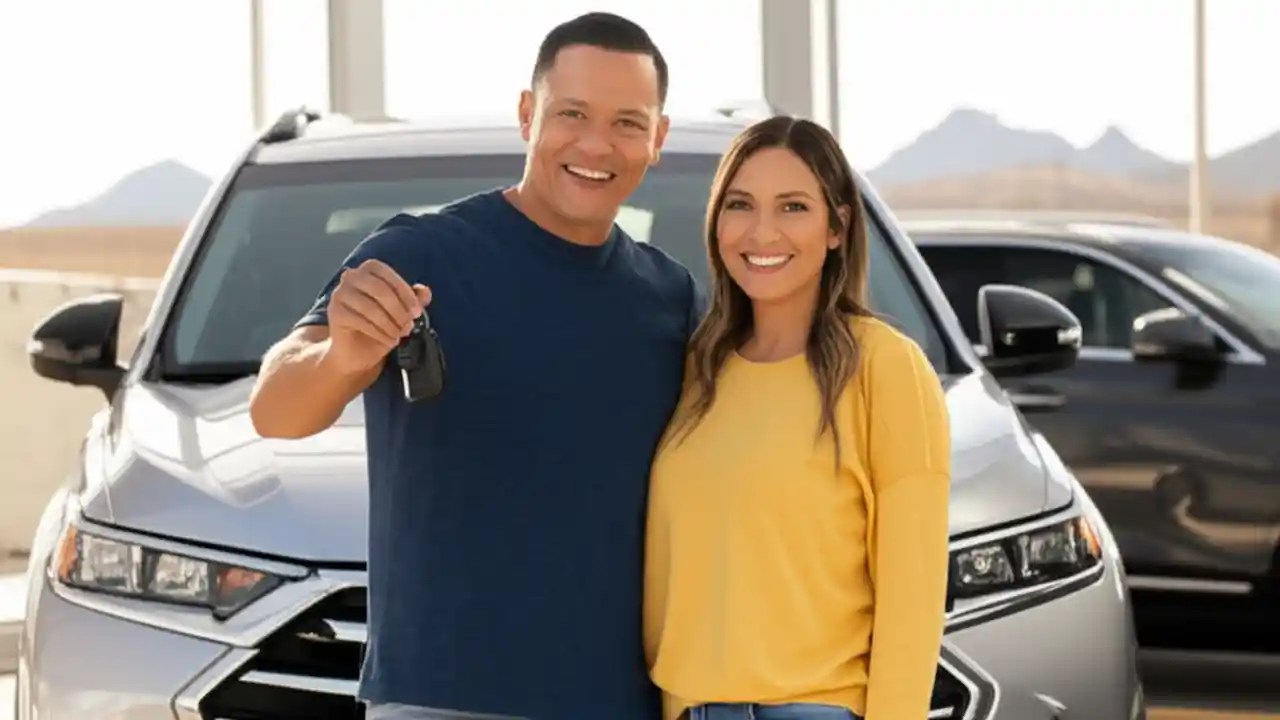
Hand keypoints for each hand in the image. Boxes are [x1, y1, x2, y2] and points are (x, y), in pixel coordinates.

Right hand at [324, 259, 431, 373]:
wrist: (357, 351)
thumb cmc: (380, 326)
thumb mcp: (402, 312)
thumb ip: (414, 299)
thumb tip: (425, 291)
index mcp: (369, 269)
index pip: (387, 274)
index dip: (405, 293)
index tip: (417, 312)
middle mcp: (351, 276)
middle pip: (379, 289)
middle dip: (398, 310)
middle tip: (408, 326)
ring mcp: (340, 294)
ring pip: (369, 306)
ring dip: (389, 324)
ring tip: (399, 335)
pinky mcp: (334, 312)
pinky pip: (359, 320)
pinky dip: (378, 332)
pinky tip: (388, 340)